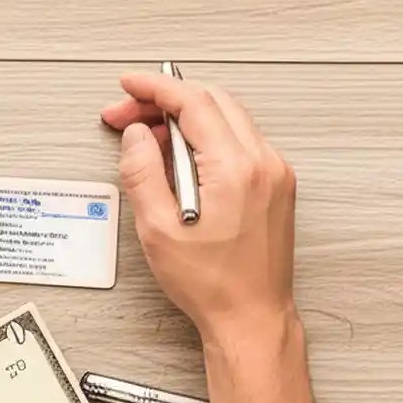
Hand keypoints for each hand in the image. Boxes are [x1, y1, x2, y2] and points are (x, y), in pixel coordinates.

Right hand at [101, 72, 297, 346]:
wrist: (251, 316)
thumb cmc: (211, 283)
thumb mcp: (157, 229)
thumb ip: (142, 172)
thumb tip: (137, 135)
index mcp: (235, 169)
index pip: (193, 103)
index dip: (155, 88)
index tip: (129, 86)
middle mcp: (263, 163)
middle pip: (212, 101)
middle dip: (165, 101)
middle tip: (127, 116)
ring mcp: (275, 173)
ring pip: (227, 118)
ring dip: (185, 119)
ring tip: (147, 142)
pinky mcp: (276, 185)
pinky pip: (238, 141)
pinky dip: (205, 138)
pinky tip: (178, 160)